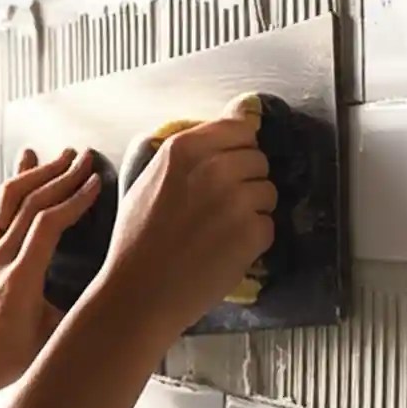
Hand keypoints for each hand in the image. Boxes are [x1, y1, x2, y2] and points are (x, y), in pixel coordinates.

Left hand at [0, 147, 101, 391]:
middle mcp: (0, 259)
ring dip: (38, 172)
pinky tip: (25, 165)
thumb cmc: (15, 355)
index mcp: (20, 279)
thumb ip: (83, 307)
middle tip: (86, 157)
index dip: (74, 199)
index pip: (48, 225)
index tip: (96, 182)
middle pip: (30, 203)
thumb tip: (117, 288)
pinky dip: (16, 182)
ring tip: (61, 156)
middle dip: (61, 175)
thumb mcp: (57, 335)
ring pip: (10, 198)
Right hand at [100, 109, 276, 334]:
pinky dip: (254, 238)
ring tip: (220, 230)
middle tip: (219, 207)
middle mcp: (215, 168)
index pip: (240, 127)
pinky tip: (225, 250)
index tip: (227, 166)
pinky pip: (268, 224)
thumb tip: (239, 114)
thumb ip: (194, 148)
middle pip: (258, 159)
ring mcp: (237, 201)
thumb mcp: (152, 177)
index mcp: (186, 148)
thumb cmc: (137, 238)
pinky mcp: (252, 233)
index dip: (237, 148)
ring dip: (252, 209)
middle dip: (246, 180)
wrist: (139, 293)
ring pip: (268, 191)